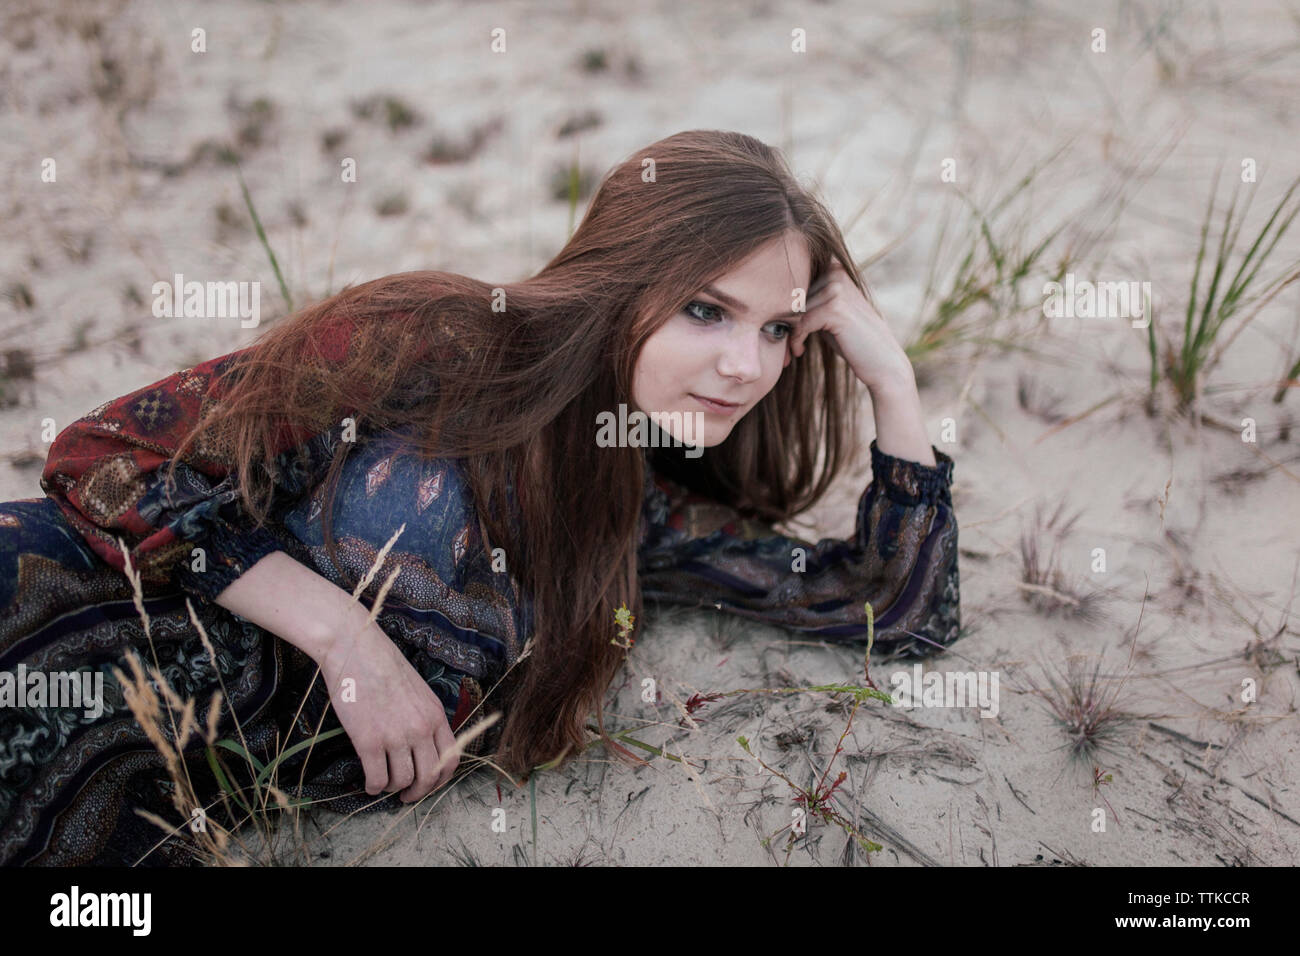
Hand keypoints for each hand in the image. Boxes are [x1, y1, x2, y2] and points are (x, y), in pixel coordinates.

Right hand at [318, 618, 460, 802]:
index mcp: (435, 715)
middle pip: (430, 776)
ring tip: (385, 785)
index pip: (450, 759)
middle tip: (406, 796)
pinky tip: (369, 784)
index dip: (440, 779)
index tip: (428, 784)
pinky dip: (374, 787)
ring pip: (402, 780)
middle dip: (418, 791)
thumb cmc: (382, 664)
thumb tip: (422, 744)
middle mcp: (420, 728)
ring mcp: (395, 735)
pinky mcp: (368, 740)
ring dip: (393, 788)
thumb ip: (424, 716)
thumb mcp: (417, 690)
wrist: (355, 647)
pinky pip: (377, 778)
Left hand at [788, 258, 915, 392]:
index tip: (780, 328)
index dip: (783, 304)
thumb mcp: (828, 312)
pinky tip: (800, 351)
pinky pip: (801, 324)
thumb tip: (772, 295)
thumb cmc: (850, 338)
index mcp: (835, 267)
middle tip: (785, 344)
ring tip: (792, 349)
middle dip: (785, 321)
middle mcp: (836, 273)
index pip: (793, 280)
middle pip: (792, 295)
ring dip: (789, 333)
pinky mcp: (834, 309)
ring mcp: (836, 289)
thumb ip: (809, 299)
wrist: (882, 361)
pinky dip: (796, 340)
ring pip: (794, 310)